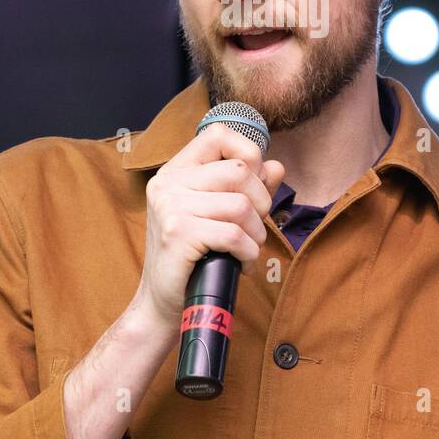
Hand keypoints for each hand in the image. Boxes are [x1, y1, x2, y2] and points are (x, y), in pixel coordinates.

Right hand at [131, 123, 285, 330]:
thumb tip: (276, 166)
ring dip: (256, 233)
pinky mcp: (178, 233)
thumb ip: (246, 188)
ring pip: (241, 205)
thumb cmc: (193, 257)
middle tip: (253, 228)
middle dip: (261, 203)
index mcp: (175, 171)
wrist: (162, 303)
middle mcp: (168, 183)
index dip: (247, 153)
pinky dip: (248, 253)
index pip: (218, 135)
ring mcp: (170, 207)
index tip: (253, 184)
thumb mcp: (217, 215)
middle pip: (239, 172)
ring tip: (247, 249)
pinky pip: (234, 234)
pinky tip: (242, 263)